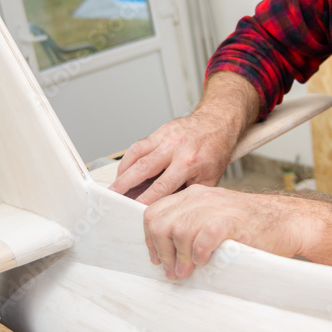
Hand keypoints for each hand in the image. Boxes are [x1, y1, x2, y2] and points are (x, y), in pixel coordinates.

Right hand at [110, 111, 240, 202]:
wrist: (218, 123)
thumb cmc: (215, 152)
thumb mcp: (209, 178)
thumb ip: (189, 192)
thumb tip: (169, 208)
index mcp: (190, 162)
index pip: (162, 185)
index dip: (146, 198)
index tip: (134, 208)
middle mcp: (176, 148)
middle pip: (144, 168)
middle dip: (126, 184)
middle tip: (113, 197)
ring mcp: (166, 137)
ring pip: (137, 155)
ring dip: (123, 171)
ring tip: (114, 186)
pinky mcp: (160, 131)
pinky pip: (139, 145)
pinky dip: (128, 159)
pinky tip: (123, 170)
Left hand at [143, 185, 309, 279]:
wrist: (286, 222)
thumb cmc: (251, 226)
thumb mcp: (215, 218)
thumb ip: (191, 226)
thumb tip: (166, 252)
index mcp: (194, 196)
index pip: (154, 211)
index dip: (150, 239)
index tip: (157, 258)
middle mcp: (202, 197)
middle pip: (161, 221)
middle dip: (161, 250)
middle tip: (172, 270)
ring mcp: (218, 208)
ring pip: (179, 230)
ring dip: (180, 257)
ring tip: (187, 272)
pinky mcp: (233, 221)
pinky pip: (204, 236)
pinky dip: (200, 253)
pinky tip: (205, 261)